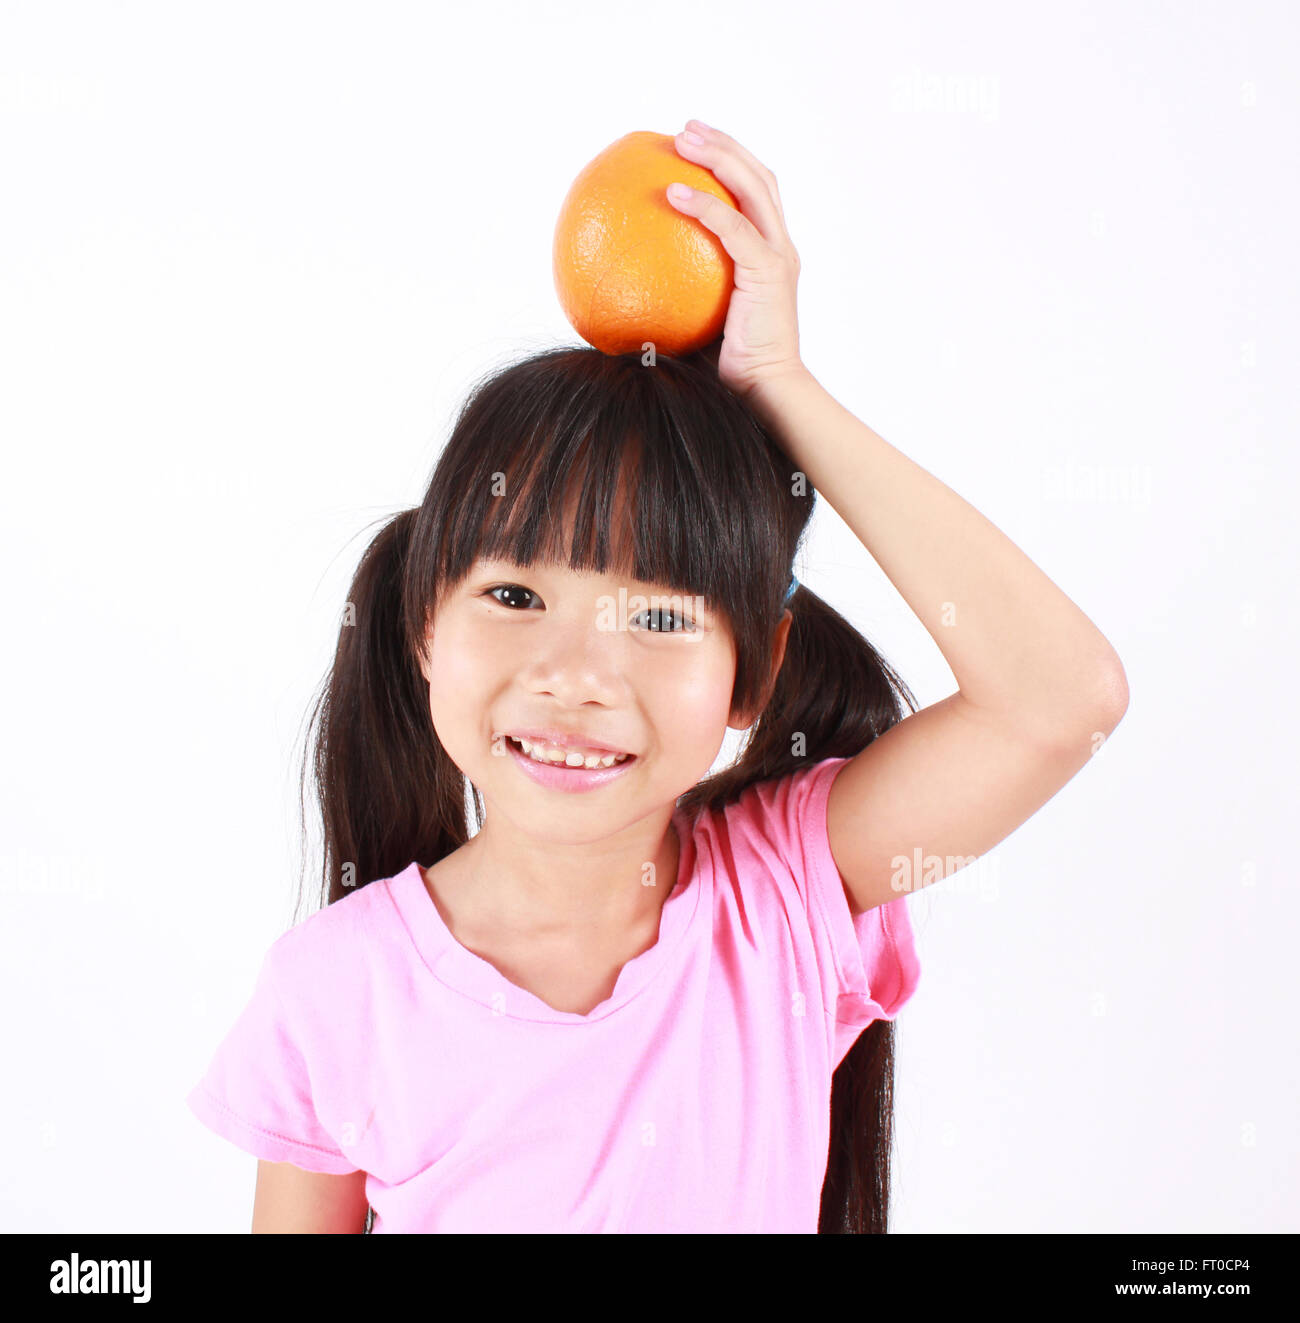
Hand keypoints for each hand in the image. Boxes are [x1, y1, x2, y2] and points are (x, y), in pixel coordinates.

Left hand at [667, 119, 804, 400]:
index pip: (756, 197)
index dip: (730, 165)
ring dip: (718, 157)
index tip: (694, 150)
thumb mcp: (698, 325)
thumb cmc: (729, 371)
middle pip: (759, 178)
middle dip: (724, 146)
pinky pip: (733, 229)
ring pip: (753, 188)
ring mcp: (777, 257)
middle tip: (687, 128)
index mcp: (770, 257)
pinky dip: (705, 207)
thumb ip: (676, 300)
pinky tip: (672, 193)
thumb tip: (622, 292)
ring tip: (682, 140)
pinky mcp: (768, 272)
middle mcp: (780, 248)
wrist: (765, 393)